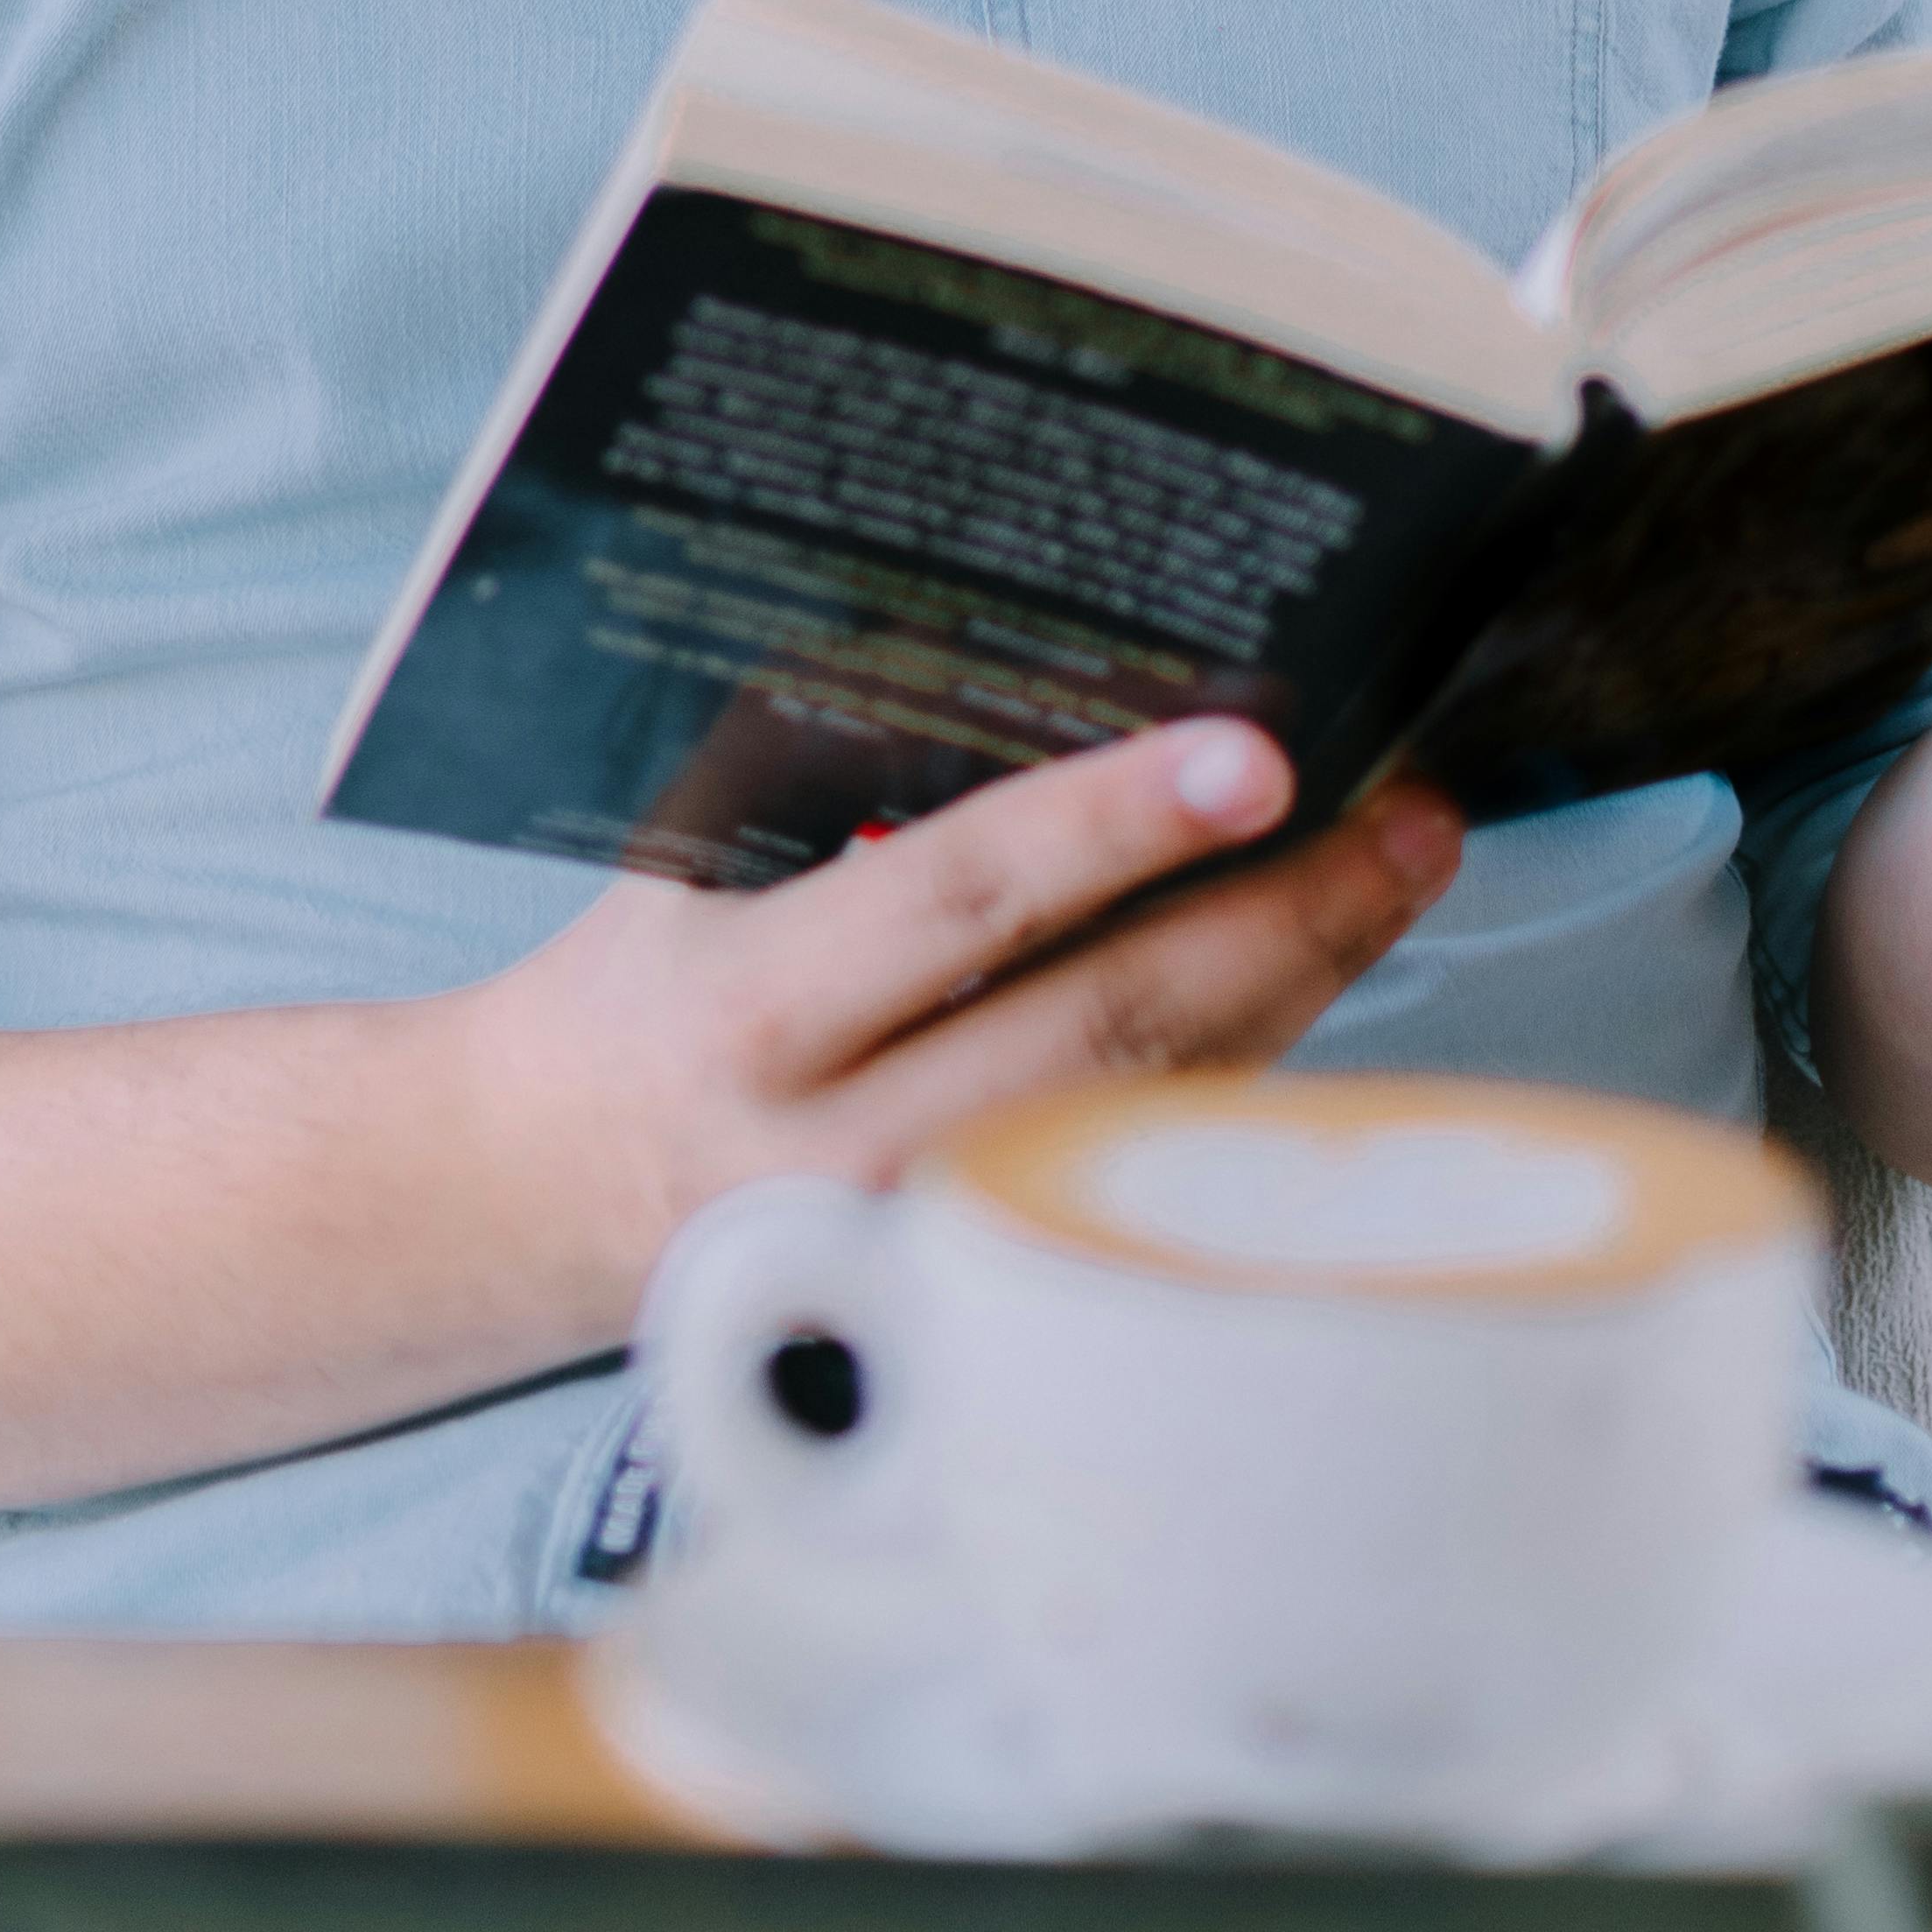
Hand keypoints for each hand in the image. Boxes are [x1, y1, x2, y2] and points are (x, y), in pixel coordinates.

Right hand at [465, 719, 1462, 1343]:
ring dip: (1297, 985)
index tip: (1256, 755)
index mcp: (758, 1009)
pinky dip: (1240, 1061)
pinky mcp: (967, 1290)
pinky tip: (1311, 970)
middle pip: (1107, 1030)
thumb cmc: (626, 983)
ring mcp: (916, 1242)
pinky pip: (1131, 1162)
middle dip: (1281, 916)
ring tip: (1398, 866)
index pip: (963, 899)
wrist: (523, 1197)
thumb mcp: (676, 853)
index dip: (1115, 826)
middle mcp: (843, 1147)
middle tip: (1408, 812)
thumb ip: (821, 768)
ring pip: (1149, 1108)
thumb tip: (1027, 641)